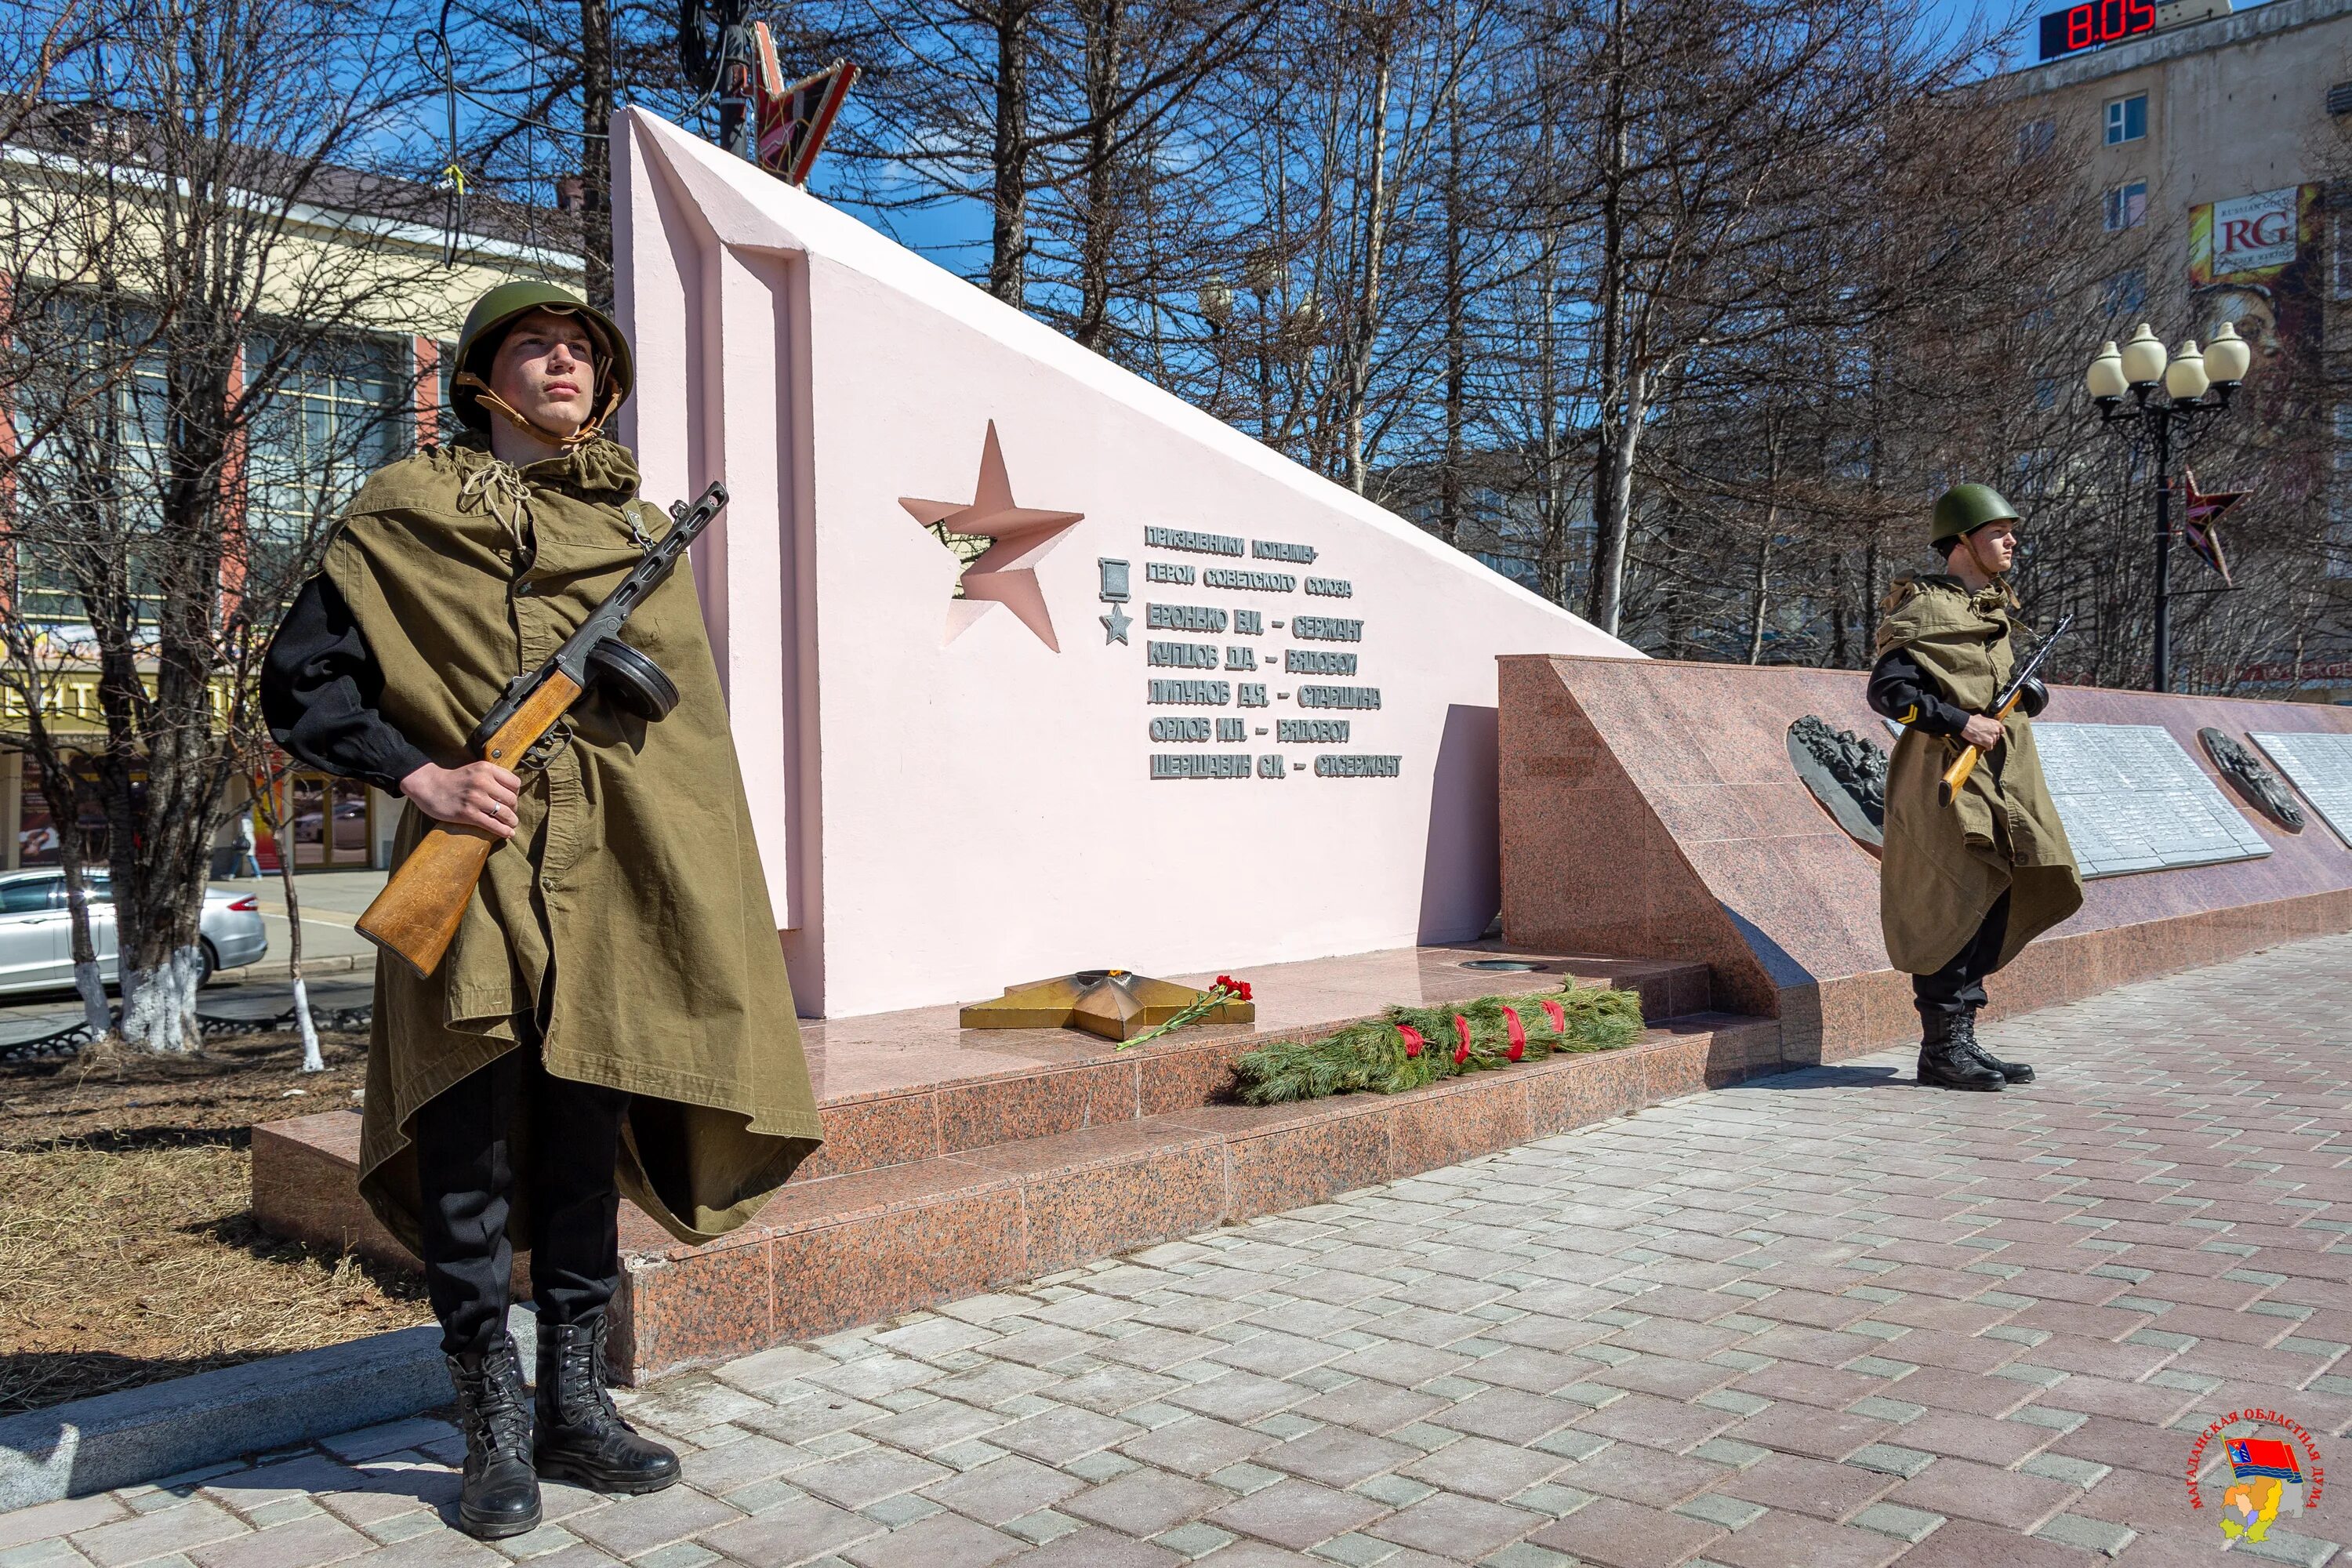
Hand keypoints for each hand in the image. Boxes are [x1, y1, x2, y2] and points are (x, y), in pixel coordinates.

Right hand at [400, 760, 521, 837]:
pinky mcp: (467, 813)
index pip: (514, 783)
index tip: (510, 799)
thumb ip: (493, 777)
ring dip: (511, 821)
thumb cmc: (455, 780)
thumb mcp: (475, 770)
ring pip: (505, 813)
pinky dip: (503, 831)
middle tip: (509, 813)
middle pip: (511, 799)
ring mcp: (475, 798)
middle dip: (513, 808)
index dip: (515, 793)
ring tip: (511, 824)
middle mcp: (482, 782)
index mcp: (486, 769)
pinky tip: (508, 833)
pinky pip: (492, 825)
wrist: (430, 787)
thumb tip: (514, 793)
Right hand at [1961, 714, 2004, 751]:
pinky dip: (1986, 748)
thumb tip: (1985, 723)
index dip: (1996, 733)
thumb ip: (1987, 722)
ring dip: (1988, 743)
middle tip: (1984, 737)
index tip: (1992, 734)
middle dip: (1991, 738)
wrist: (1966, 725)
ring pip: (1993, 743)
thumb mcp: (1982, 718)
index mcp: (1996, 723)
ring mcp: (1993, 737)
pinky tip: (1981, 745)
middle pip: (1997, 737)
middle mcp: (1996, 730)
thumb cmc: (1972, 721)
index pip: (2002, 730)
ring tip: (1981, 741)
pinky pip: (1989, 748)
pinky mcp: (1989, 743)